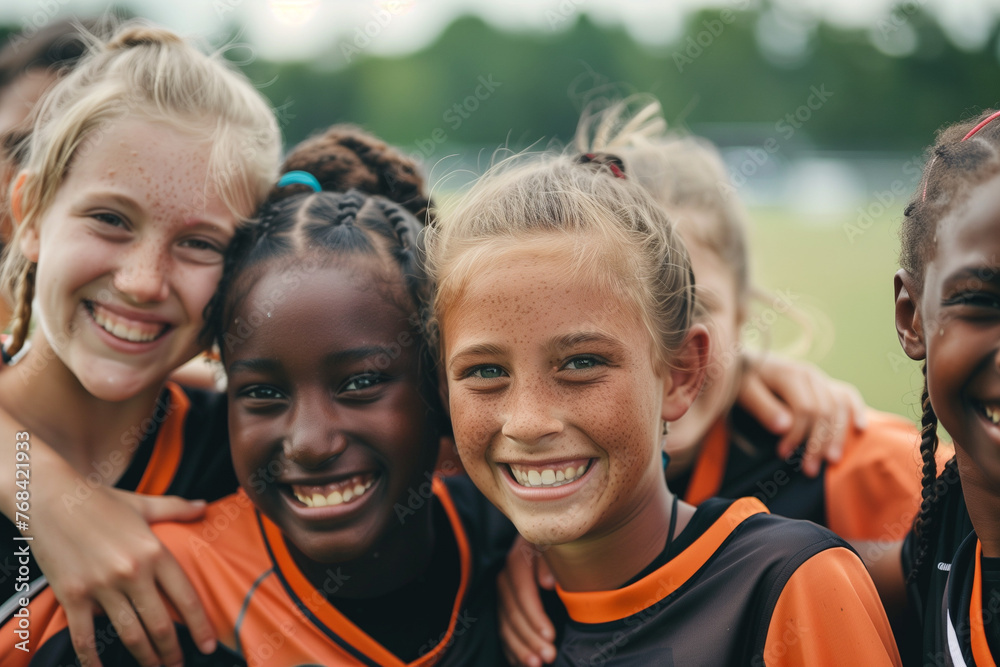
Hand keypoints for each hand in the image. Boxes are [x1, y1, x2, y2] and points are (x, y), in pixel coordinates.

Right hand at [30, 478, 215, 666]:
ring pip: (129, 634)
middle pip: (159, 623)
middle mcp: (132, 572)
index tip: (209, 645)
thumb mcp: (143, 504)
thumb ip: (176, 509)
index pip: (185, 597)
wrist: (51, 498)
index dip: (199, 626)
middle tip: (179, 665)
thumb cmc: (100, 501)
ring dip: (144, 658)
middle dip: (172, 651)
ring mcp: (101, 586)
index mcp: (154, 551)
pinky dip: (92, 659)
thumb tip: (205, 507)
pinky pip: (85, 636)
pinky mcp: (73, 595)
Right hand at [498, 536, 556, 665]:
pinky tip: (522, 663)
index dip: (534, 615)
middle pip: (513, 612)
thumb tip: (547, 584)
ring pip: (506, 625)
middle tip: (549, 656)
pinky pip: (503, 631)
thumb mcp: (555, 545)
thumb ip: (550, 561)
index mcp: (517, 559)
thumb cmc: (557, 545)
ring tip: (537, 664)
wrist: (547, 541)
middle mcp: (504, 577)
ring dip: (520, 648)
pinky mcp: (502, 606)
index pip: (522, 591)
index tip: (551, 635)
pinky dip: (512, 649)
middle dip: (530, 638)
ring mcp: (501, 594)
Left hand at [738, 353, 866, 476]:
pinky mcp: (823, 383)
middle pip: (825, 411)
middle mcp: (809, 374)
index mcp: (789, 374)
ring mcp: (819, 378)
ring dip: (837, 436)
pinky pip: (847, 394)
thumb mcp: (743, 391)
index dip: (797, 435)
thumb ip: (762, 407)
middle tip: (809, 470)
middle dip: (818, 443)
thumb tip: (784, 427)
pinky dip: (857, 410)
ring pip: (839, 407)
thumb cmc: (740, 378)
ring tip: (832, 461)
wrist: (743, 360)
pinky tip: (860, 429)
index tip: (782, 454)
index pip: (805, 409)